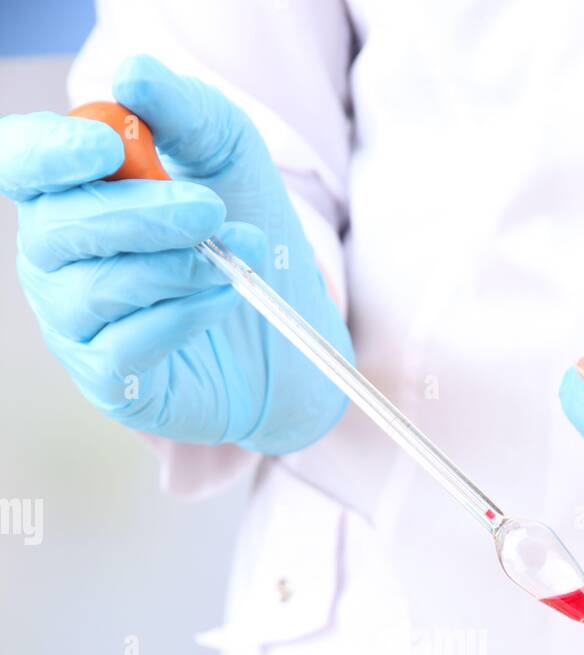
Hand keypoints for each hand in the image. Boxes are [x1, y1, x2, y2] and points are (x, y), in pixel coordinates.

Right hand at [0, 55, 350, 451]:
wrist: (288, 332)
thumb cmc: (244, 232)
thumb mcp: (228, 154)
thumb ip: (182, 112)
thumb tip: (133, 75)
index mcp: (68, 193)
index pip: (21, 164)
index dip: (49, 154)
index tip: (108, 148)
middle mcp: (55, 260)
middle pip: (57, 228)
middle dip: (137, 215)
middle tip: (208, 211)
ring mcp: (75, 325)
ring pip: (94, 290)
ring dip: (172, 269)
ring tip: (232, 260)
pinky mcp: (109, 383)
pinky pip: (124, 348)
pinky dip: (181, 318)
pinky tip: (222, 300)